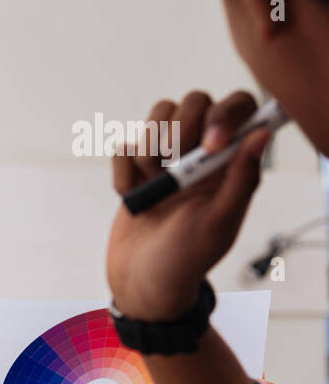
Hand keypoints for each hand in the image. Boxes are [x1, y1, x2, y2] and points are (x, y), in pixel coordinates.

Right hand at [107, 90, 270, 319]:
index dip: (224, 114)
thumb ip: (242, 178)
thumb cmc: (186, 259)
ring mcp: (166, 158)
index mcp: (230, 163)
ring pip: (156, 116)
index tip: (209, 146)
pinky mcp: (133, 168)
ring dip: (147, 150)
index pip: (239, 108)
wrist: (141, 282)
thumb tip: (261, 132)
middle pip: (194, 101)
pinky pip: (123, 146)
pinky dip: (122, 172)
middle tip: (173, 166)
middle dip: (179, 130)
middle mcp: (201, 153)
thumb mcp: (219, 223)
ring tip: (150, 185)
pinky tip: (130, 197)